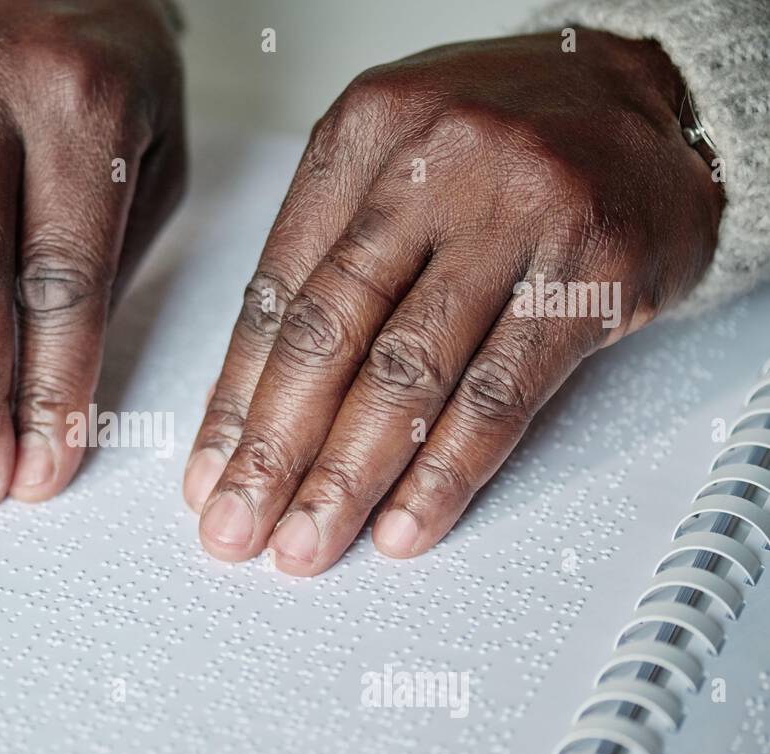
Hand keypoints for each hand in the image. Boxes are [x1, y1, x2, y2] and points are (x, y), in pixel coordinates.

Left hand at [184, 30, 721, 574]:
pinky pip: (501, 394)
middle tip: (237, 527)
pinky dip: (444, 473)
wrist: (654, 100)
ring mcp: (519, 213)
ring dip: (346, 478)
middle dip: (273, 448)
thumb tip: (248, 409)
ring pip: (408, 373)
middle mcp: (434, 164)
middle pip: (329, 333)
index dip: (235, 398)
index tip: (209, 475)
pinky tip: (402, 524)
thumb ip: (323, 267)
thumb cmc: (504, 145)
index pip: (277, 291)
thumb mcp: (393, 165)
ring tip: (305, 543)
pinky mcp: (593, 271)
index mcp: (363, 135)